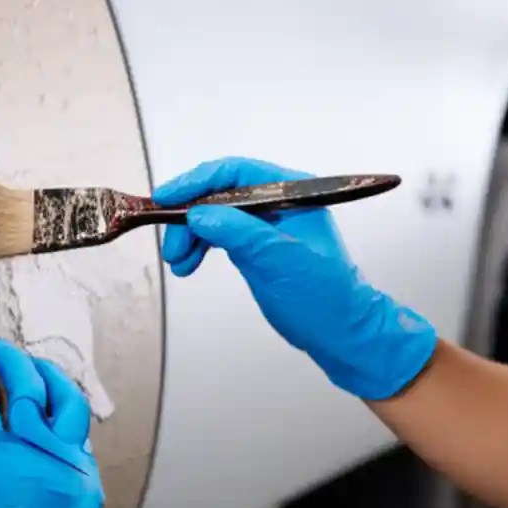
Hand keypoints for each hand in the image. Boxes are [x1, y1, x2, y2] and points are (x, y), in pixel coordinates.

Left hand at [0, 326, 103, 507]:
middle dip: (43, 372)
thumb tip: (49, 468)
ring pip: (27, 389)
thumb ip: (62, 489)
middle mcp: (62, 459)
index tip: (48, 385)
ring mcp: (27, 454)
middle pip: (62, 398)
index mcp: (83, 480)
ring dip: (11, 361)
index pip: (77, 424)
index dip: (62, 398)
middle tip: (22, 359)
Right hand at [154, 157, 437, 399]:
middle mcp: (277, 203)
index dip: (198, 181)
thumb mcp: (280, 259)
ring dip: (190, 236)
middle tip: (172, 244)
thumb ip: (239, 231)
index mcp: (293, 193)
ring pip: (214, 216)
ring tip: (178, 262)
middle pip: (219, 194)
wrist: (340, 333)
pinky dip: (199, 248)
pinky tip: (187, 264)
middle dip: (190, 216)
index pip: (237, 173)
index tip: (168, 196)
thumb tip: (199, 214)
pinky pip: (218, 236)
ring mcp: (264, 225)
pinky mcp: (255, 247)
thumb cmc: (325, 297)